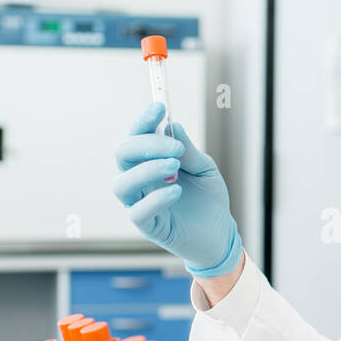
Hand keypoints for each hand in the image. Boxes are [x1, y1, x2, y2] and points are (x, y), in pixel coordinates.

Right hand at [112, 102, 242, 277]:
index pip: (136, 136)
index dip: (144, 120)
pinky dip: (156, 198)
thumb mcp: (205, 168)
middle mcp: (140, 180)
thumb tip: (174, 126)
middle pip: (123, 154)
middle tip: (175, 147)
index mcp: (150, 161)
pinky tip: (177, 192)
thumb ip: (189, 150)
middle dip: (147, 144)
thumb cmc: (208, 199)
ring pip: (121, 183)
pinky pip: (138, 211)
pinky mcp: (148, 226)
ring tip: (174, 166)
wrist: (220, 232)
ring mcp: (140, 202)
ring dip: (147, 169)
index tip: (159, 108)